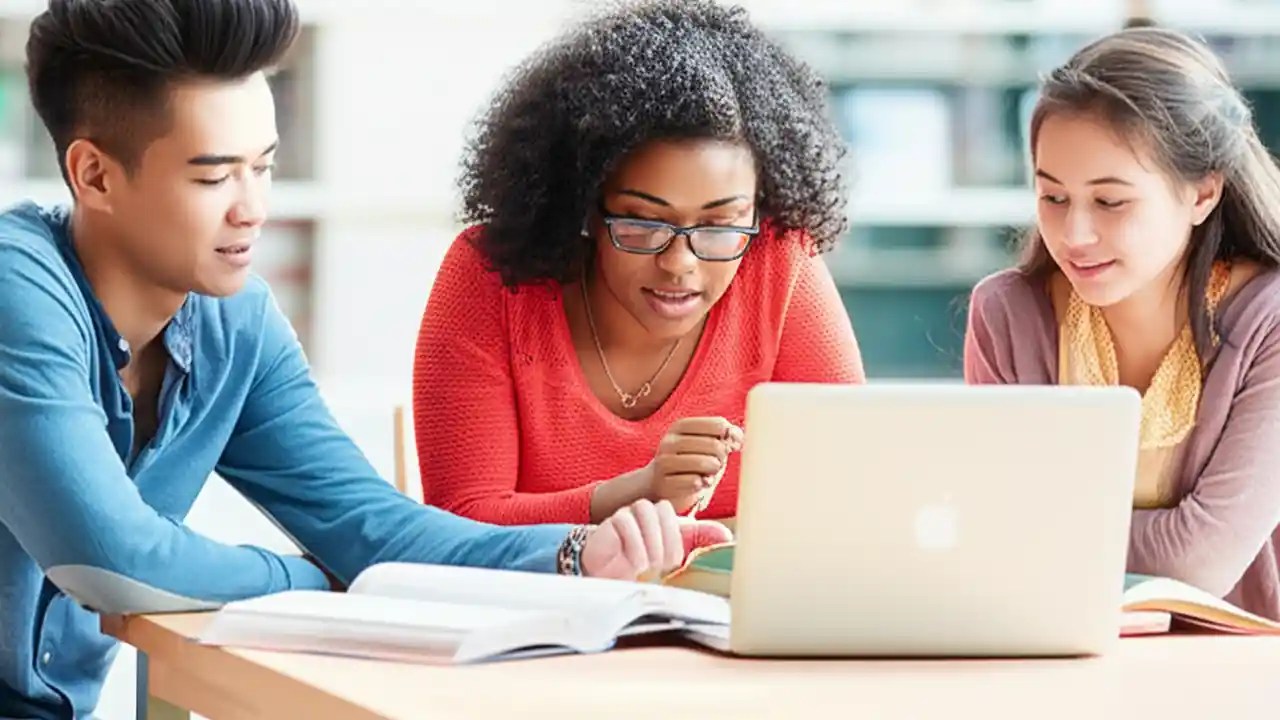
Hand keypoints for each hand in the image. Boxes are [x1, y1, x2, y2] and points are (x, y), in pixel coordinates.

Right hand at [579, 499, 732, 579]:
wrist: (606, 576)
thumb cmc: (641, 564)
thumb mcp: (673, 554)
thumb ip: (699, 541)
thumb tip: (729, 536)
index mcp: (661, 518)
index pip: (675, 513)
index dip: (677, 537)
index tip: (673, 562)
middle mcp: (644, 513)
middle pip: (661, 508)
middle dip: (665, 538)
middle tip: (662, 563)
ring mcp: (626, 515)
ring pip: (644, 509)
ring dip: (651, 541)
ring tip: (649, 563)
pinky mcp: (610, 524)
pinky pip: (625, 522)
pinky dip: (634, 545)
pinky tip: (635, 562)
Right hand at [645, 417, 743, 512]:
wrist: (658, 483)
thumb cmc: (689, 461)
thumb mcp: (705, 444)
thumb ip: (724, 435)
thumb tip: (737, 436)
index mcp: (680, 426)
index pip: (718, 425)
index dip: (730, 436)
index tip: (730, 445)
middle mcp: (669, 441)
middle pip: (713, 445)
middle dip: (722, 456)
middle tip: (717, 462)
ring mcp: (664, 462)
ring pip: (704, 464)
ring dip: (714, 471)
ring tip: (710, 473)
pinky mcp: (664, 483)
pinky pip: (694, 482)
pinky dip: (702, 484)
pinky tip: (700, 483)